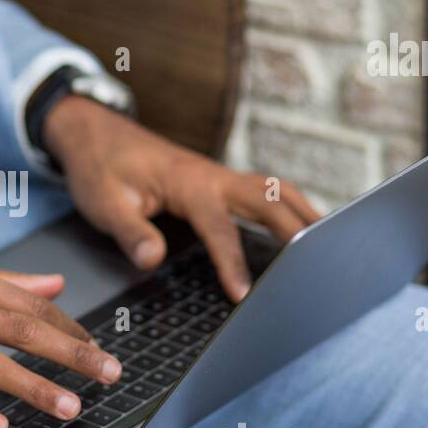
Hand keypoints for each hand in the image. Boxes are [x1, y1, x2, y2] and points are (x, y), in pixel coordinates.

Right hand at [0, 234, 122, 427]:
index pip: (30, 303)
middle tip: (109, 373)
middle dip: (72, 354)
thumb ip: (2, 280)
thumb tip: (54, 283)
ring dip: (33, 387)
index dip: (69, 326)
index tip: (96, 346)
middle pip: (22, 331)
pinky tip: (0, 427)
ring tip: (69, 407)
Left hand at [43, 95, 320, 301]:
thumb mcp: (102, 202)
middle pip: (270, 201)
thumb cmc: (99, 167)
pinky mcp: (219, 183)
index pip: (220, 228)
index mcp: (188, 183)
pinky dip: (291, 209)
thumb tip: (152, 259)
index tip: (245, 295)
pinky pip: (265, 193)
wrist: (94, 132)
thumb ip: (129, 231)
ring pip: (276, 192)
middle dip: (298, 231)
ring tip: (333, 247)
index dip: (234, 262)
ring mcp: (220, 178)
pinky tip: (304, 230)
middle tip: (323, 266)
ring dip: (305, 215)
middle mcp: (214, 176)